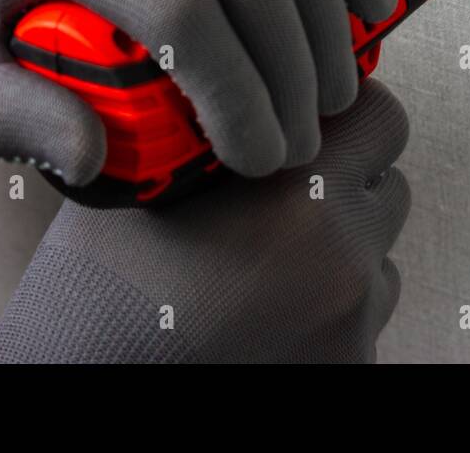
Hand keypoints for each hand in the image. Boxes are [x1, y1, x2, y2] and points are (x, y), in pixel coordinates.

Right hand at [0, 79, 409, 362]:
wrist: (83, 385)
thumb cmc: (100, 288)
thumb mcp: (147, 175)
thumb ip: (222, 125)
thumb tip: (259, 84)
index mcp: (299, 193)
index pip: (379, 117)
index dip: (342, 112)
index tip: (304, 120)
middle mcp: (343, 257)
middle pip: (386, 185)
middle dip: (343, 180)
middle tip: (280, 193)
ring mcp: (353, 320)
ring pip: (379, 252)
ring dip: (339, 245)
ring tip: (263, 262)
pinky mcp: (351, 364)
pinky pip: (366, 313)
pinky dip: (329, 305)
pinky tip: (265, 310)